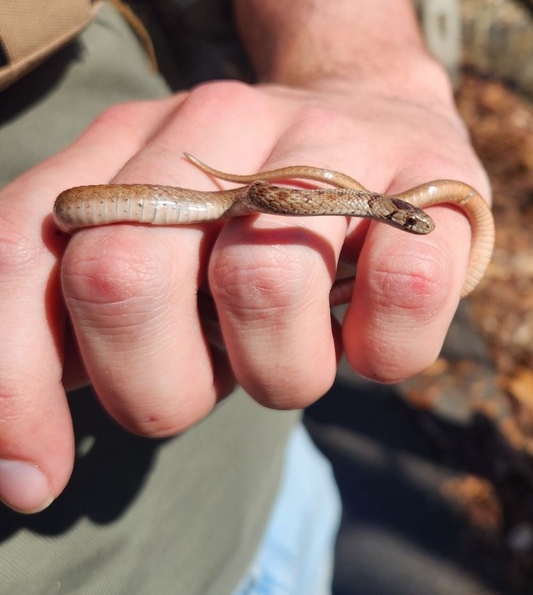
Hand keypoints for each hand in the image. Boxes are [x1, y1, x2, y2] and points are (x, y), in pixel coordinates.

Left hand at [0, 73, 488, 511]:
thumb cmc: (251, 224)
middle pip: (124, 275)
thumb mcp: (152, 257)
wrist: (379, 112)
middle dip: (151, 388)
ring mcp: (326, 139)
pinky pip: (401, 289)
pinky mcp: (430, 171)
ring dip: (279, 374)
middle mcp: (212, 125)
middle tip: (198, 388)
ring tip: (295, 354)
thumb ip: (72, 328)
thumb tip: (19, 466)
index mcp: (122, 150)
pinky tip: (370, 332)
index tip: (33, 482)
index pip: (19, 251)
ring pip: (265, 285)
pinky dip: (382, 348)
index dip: (9, 383)